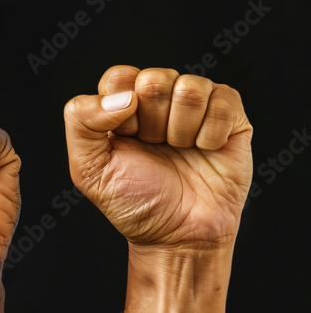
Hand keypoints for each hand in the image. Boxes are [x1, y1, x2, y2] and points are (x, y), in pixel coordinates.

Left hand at [63, 66, 252, 250]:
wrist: (176, 235)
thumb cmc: (132, 201)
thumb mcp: (88, 167)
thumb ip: (81, 121)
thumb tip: (122, 96)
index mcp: (123, 105)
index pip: (119, 76)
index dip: (120, 108)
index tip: (124, 137)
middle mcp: (160, 100)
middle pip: (154, 79)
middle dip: (150, 122)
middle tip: (153, 147)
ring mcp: (196, 107)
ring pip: (190, 88)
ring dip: (180, 130)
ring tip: (178, 150)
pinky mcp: (231, 118)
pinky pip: (223, 102)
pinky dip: (209, 135)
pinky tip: (204, 151)